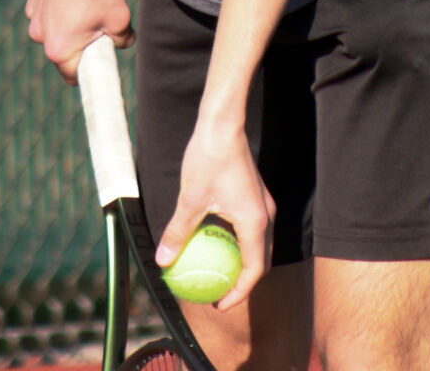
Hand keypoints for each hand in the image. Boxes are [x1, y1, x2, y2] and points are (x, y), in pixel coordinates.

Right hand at [24, 0, 132, 82]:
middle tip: (100, 24)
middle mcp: (40, 35)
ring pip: (56, 28)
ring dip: (70, 23)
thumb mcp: (119, 17)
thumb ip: (123, 38)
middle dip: (81, 43)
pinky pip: (49, 9)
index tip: (100, 64)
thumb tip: (124, 43)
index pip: (73, 75)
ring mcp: (33, 15)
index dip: (89, 72)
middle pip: (64, 50)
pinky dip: (61, 5)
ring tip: (88, 0)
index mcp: (59, 49)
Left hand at [156, 119, 272, 312]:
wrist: (223, 126)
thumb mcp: (189, 200)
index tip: (219, 304)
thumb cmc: (208, 160)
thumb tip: (163, 260)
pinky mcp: (256, 196)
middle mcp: (266, 215)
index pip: (254, 269)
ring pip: (258, 244)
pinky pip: (251, 229)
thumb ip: (179, 231)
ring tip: (217, 273)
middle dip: (243, 282)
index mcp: (254, 221)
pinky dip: (238, 244)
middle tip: (218, 294)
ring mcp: (263, 205)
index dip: (239, 292)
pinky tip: (214, 243)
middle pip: (261, 260)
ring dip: (242, 263)